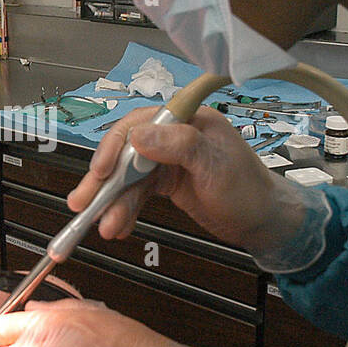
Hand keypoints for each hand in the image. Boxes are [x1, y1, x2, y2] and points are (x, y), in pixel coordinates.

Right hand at [67, 106, 297, 253]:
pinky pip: (137, 193)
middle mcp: (173, 135)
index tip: (99, 173)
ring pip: (128, 177)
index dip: (114, 147)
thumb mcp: (215, 166)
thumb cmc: (248, 190)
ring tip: (103, 227)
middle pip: (126, 152)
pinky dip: (125, 210)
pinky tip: (119, 226)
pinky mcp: (166, 181)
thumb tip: (138, 135)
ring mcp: (168, 159)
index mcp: (186, 119)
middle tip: (81, 204)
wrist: (265, 222)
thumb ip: (179, 146)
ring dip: (112, 202)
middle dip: (103, 181)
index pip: (139, 123)